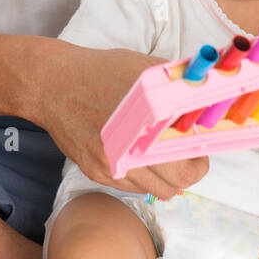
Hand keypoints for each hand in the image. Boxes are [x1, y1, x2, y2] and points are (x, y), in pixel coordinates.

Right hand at [33, 42, 208, 200]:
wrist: (54, 84)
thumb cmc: (101, 71)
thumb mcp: (144, 68)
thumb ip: (177, 83)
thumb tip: (205, 94)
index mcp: (146, 120)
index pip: (189, 155)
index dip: (202, 154)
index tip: (203, 146)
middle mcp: (130, 148)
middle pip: (179, 180)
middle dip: (192, 170)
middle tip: (191, 154)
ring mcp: (112, 165)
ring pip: (159, 190)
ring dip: (170, 177)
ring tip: (167, 155)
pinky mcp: (98, 173)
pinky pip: (134, 186)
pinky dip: (146, 176)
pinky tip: (142, 155)